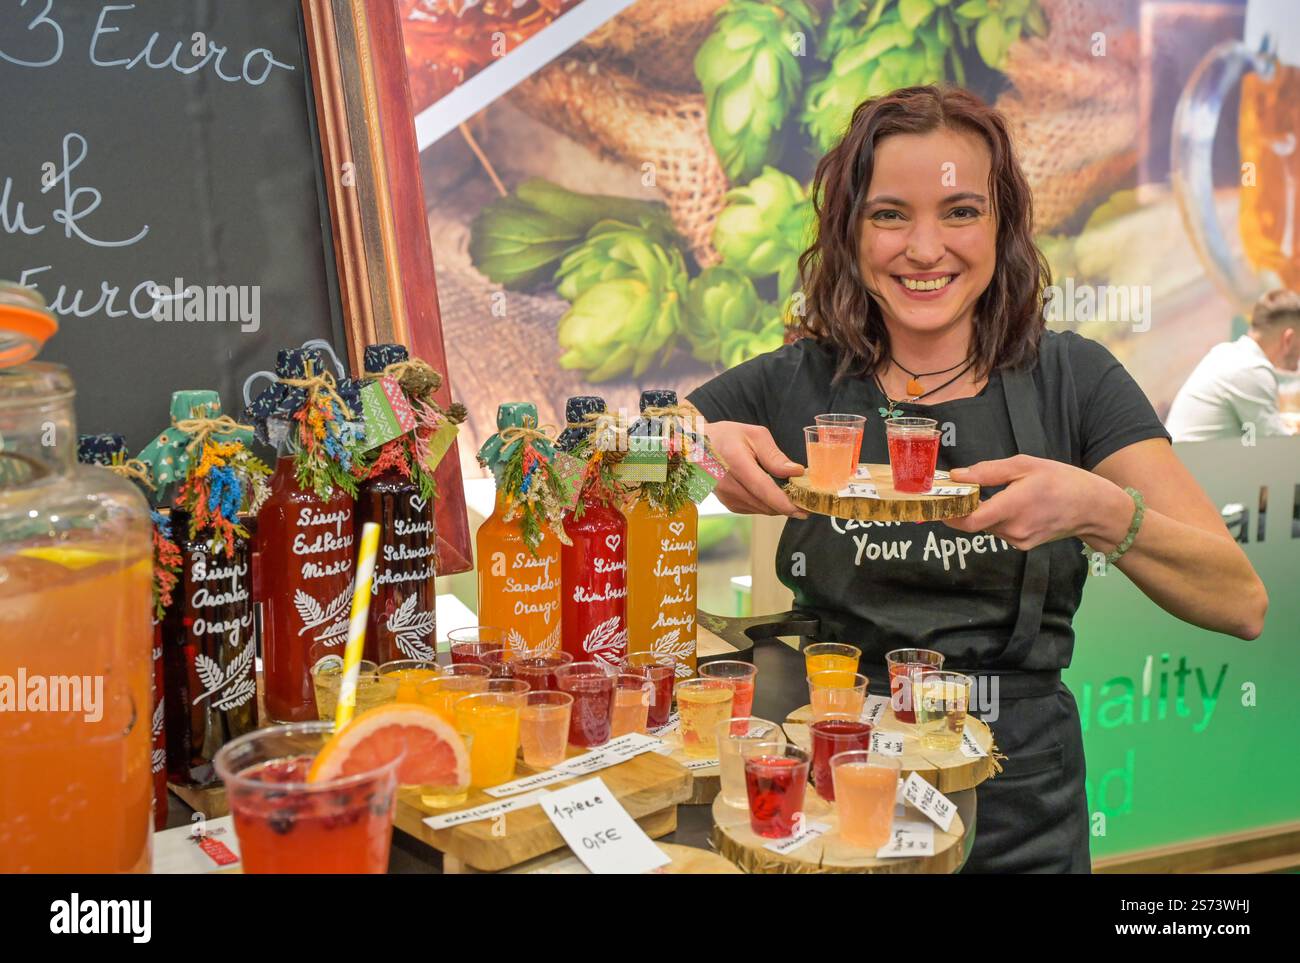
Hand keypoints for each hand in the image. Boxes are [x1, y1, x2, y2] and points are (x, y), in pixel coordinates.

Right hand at [703, 420, 807, 517]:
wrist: (696, 447)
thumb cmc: (726, 437)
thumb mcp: (753, 435)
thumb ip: (775, 456)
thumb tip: (796, 472)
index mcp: (735, 463)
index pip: (763, 489)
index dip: (785, 502)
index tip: (804, 509)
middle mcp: (727, 484)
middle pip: (765, 503)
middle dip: (788, 504)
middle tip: (804, 497)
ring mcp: (725, 497)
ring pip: (761, 509)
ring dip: (777, 504)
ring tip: (788, 491)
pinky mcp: (727, 503)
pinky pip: (754, 509)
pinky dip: (766, 503)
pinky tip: (768, 490)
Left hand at [944, 454, 1129, 550]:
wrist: (1093, 508)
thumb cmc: (1061, 481)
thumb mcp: (1025, 465)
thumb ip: (987, 471)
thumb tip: (956, 475)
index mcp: (1012, 507)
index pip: (969, 521)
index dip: (948, 514)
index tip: (938, 501)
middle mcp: (1013, 530)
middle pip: (974, 523)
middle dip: (964, 508)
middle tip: (960, 490)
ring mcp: (1018, 540)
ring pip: (987, 527)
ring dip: (982, 512)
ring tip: (992, 492)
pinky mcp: (1023, 545)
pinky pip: (1000, 531)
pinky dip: (997, 518)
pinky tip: (1010, 504)